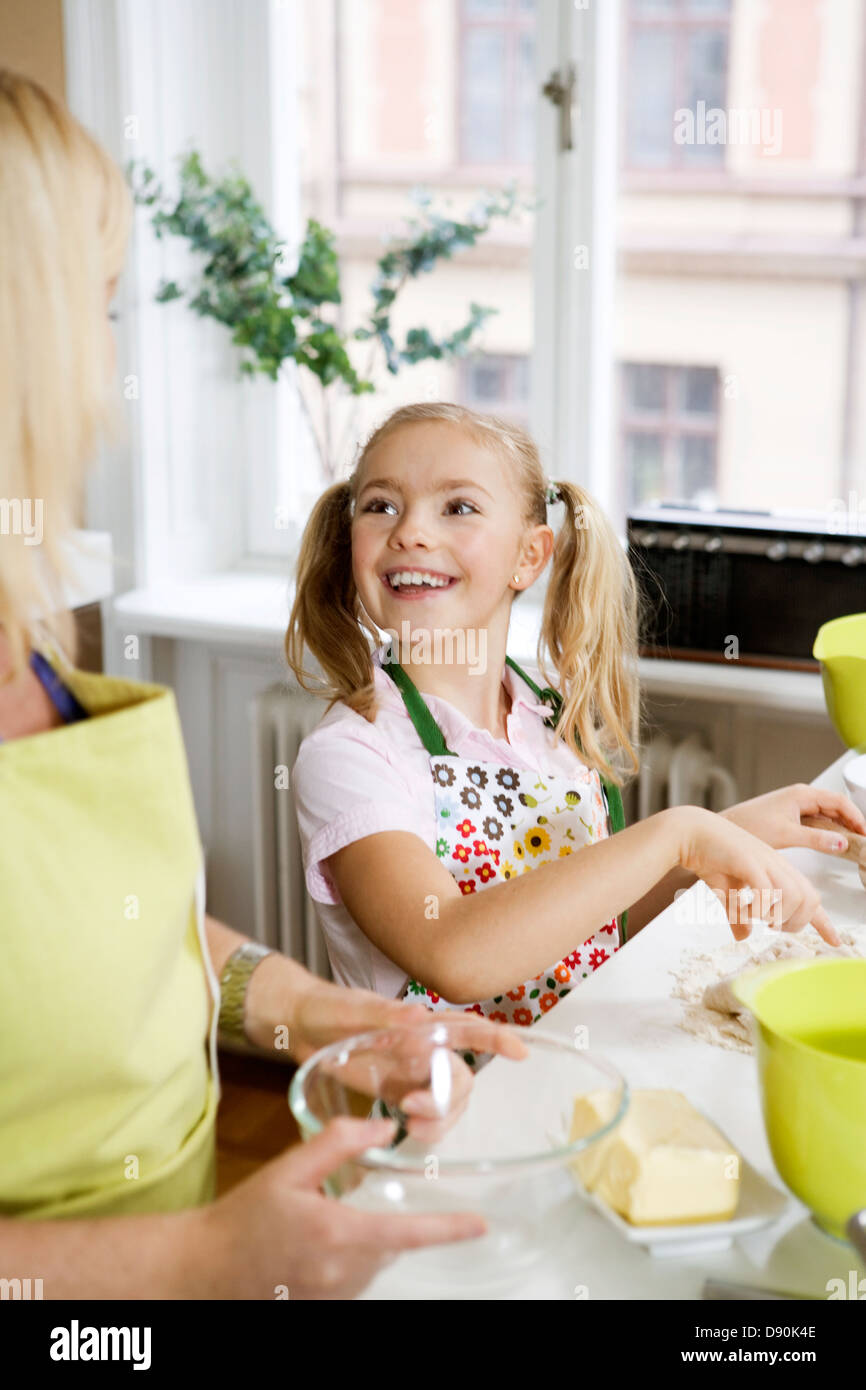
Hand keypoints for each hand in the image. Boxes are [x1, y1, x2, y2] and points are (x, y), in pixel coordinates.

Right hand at [190, 1117, 485, 1298]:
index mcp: (337, 1234)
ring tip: (311, 1229)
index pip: (407, 1234)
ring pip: (373, 1264)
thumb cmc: (244, 1218)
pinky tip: (310, 1251)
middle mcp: (342, 1272)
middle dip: (377, 1222)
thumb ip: (337, 1144)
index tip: (478, 1226)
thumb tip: (383, 1128)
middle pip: (389, 1244)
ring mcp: (334, 1298)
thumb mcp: (287, 1169)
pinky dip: (345, 1262)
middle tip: (332, 1206)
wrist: (205, 1270)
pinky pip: (353, 1282)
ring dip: (360, 1243)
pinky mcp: (324, 1310)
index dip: (447, 1230)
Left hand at [291, 983, 527, 1142]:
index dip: (495, 1038)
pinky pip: (426, 1115)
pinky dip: (427, 1127)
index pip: (466, 1028)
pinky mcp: (396, 1092)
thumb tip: (419, 1015)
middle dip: (448, 1098)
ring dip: (440, 1118)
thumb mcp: (350, 1008)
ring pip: (448, 1102)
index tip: (519, 1051)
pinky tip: (408, 1130)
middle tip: (411, 1108)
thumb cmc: (326, 1007)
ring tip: (411, 1125)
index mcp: (418, 1024)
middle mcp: (423, 1049)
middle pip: (460, 1078)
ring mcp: (412, 1073)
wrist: (299, 1023)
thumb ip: (384, 1015)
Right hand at [672, 805, 840, 945]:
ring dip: (780, 915)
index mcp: (778, 870)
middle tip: (774, 927)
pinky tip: (745, 911)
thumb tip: (743, 936)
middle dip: (797, 922)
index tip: (833, 941)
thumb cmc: (711, 858)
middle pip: (810, 898)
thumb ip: (738, 915)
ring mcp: (764, 861)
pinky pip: (766, 891)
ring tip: (760, 919)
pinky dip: (759, 908)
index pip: (810, 897)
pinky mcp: (748, 861)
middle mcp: (777, 865)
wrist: (691, 833)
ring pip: (794, 895)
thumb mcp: (728, 893)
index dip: (823, 922)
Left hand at [720, 783, 865, 852]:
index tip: (865, 833)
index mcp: (802, 794)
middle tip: (863, 841)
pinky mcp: (789, 817)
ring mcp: (795, 807)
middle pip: (836, 807)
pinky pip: (817, 823)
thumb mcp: (786, 834)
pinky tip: (833, 845)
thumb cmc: (748, 825)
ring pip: (827, 816)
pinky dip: (828, 833)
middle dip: (852, 822)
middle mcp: (800, 797)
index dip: (857, 817)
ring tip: (854, 845)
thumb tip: (842, 843)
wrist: (723, 828)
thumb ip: (817, 839)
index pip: (839, 801)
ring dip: (841, 828)